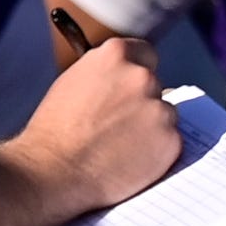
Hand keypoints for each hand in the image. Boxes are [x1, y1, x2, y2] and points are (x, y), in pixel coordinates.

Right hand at [0, 37, 181, 225]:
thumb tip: (121, 78)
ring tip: (120, 147)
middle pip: (155, 86)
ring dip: (151, 128)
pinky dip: (157, 152)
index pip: (145, 54)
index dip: (137, 73)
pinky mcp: (171, 140)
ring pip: (165, 116)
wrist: (54, 171)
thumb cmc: (54, 131)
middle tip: (120, 125)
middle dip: (142, 102)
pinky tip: (130, 161)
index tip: (132, 88)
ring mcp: (160, 109)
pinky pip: (170, 143)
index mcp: (117, 55)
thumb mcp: (74, 82)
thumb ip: (105, 75)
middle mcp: (142, 77)